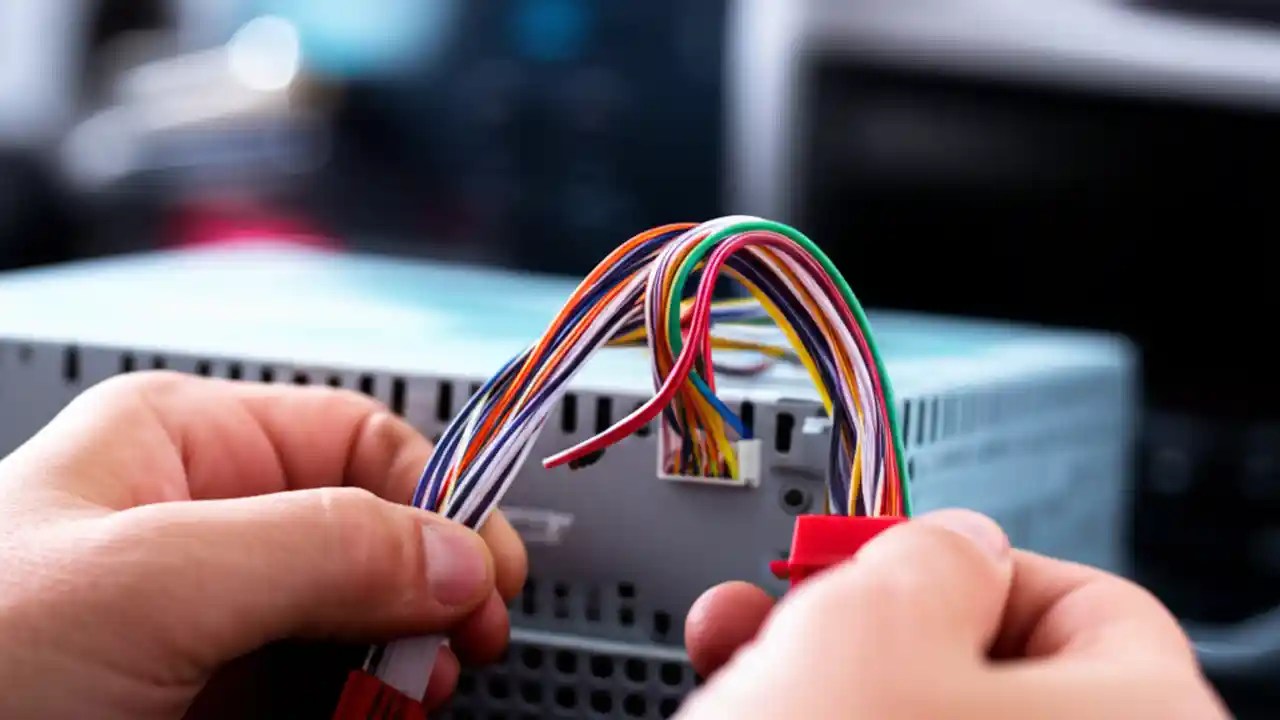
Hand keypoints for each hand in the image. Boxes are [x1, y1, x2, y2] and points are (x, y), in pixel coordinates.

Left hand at [0, 372, 526, 718]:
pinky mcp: (215, 701)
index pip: (360, 442)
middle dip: (427, 588)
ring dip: (403, 658)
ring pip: (359, 623)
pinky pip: (325, 692)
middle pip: (375, 536)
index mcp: (184, 446)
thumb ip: (320, 551)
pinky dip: (364, 707)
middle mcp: (208, 525)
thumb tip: (458, 556)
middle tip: (461, 645)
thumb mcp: (151, 582)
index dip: (437, 496)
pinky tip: (370, 718)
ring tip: (410, 695)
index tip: (485, 571)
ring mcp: (213, 622)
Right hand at [681, 510, 1228, 718]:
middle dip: (868, 617)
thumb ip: (927, 550)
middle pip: (992, 664)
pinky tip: (741, 702)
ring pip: (924, 717)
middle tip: (791, 604)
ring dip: (823, 668)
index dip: (970, 558)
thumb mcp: (871, 624)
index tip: (887, 562)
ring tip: (735, 650)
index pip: (1094, 603)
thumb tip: (950, 539)